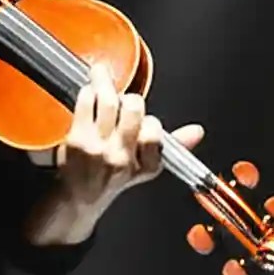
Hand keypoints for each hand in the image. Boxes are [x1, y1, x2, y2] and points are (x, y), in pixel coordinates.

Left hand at [56, 62, 204, 208]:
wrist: (78, 196)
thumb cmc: (110, 177)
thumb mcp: (146, 167)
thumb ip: (174, 146)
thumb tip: (196, 131)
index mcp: (145, 165)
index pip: (156, 133)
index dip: (150, 121)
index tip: (144, 120)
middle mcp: (121, 158)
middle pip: (133, 110)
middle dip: (130, 100)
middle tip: (123, 100)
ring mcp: (98, 149)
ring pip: (108, 102)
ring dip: (106, 84)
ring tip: (103, 78)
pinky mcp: (77, 140)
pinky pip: (86, 103)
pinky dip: (88, 92)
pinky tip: (89, 94)